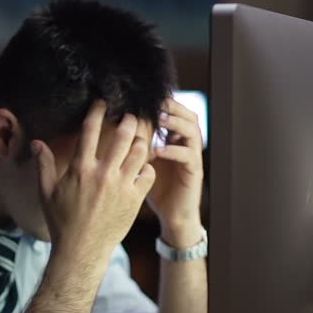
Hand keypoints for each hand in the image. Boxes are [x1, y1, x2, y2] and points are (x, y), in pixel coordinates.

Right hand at [32, 100, 156, 262]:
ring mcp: (121, 187)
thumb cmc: (62, 222)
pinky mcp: (134, 200)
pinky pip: (149, 175)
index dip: (97, 111)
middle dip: (129, 121)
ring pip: (140, 152)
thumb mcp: (46, 193)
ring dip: (141, 141)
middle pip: (122, 136)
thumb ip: (43, 165)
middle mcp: (103, 174)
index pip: (90, 131)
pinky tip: (144, 166)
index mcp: (81, 169)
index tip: (102, 101)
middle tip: (131, 116)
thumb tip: (37, 142)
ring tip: (140, 137)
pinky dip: (148, 167)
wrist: (82, 250)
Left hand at [148, 99, 203, 246]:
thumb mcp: (143, 162)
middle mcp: (187, 146)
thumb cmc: (155, 189)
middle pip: (189, 116)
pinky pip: (188, 156)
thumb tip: (118, 125)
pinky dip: (174, 150)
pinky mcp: (195, 173)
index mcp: (176, 140)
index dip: (165, 103)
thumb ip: (136, 145)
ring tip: (160, 119)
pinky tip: (159, 150)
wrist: (172, 217)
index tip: (146, 95)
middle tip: (156, 102)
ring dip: (176, 123)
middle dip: (173, 107)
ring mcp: (193, 158)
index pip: (176, 113)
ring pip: (193, 132)